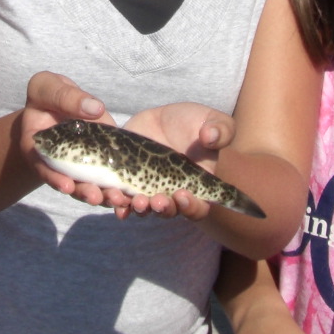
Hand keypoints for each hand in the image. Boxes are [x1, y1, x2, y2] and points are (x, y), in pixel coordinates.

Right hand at [16, 71, 118, 208]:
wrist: (60, 102)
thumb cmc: (48, 93)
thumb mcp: (47, 87)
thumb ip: (66, 96)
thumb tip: (95, 108)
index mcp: (38, 148)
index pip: (43, 167)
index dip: (54, 178)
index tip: (68, 186)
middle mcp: (58, 163)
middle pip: (69, 182)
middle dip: (83, 192)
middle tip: (96, 197)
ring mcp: (80, 164)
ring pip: (90, 185)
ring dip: (104, 194)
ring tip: (118, 199)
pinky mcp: (100, 160)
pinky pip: (108, 175)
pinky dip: (119, 184)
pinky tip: (132, 191)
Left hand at [115, 103, 234, 218]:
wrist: (165, 121)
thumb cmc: (196, 124)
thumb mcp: (212, 121)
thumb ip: (220, 129)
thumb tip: (211, 136)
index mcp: (198, 188)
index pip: (198, 208)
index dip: (191, 207)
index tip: (182, 194)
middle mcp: (173, 195)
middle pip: (168, 212)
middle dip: (161, 209)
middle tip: (156, 200)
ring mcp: (149, 190)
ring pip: (143, 208)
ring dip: (137, 207)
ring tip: (133, 199)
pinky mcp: (128, 181)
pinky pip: (122, 198)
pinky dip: (117, 202)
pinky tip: (113, 198)